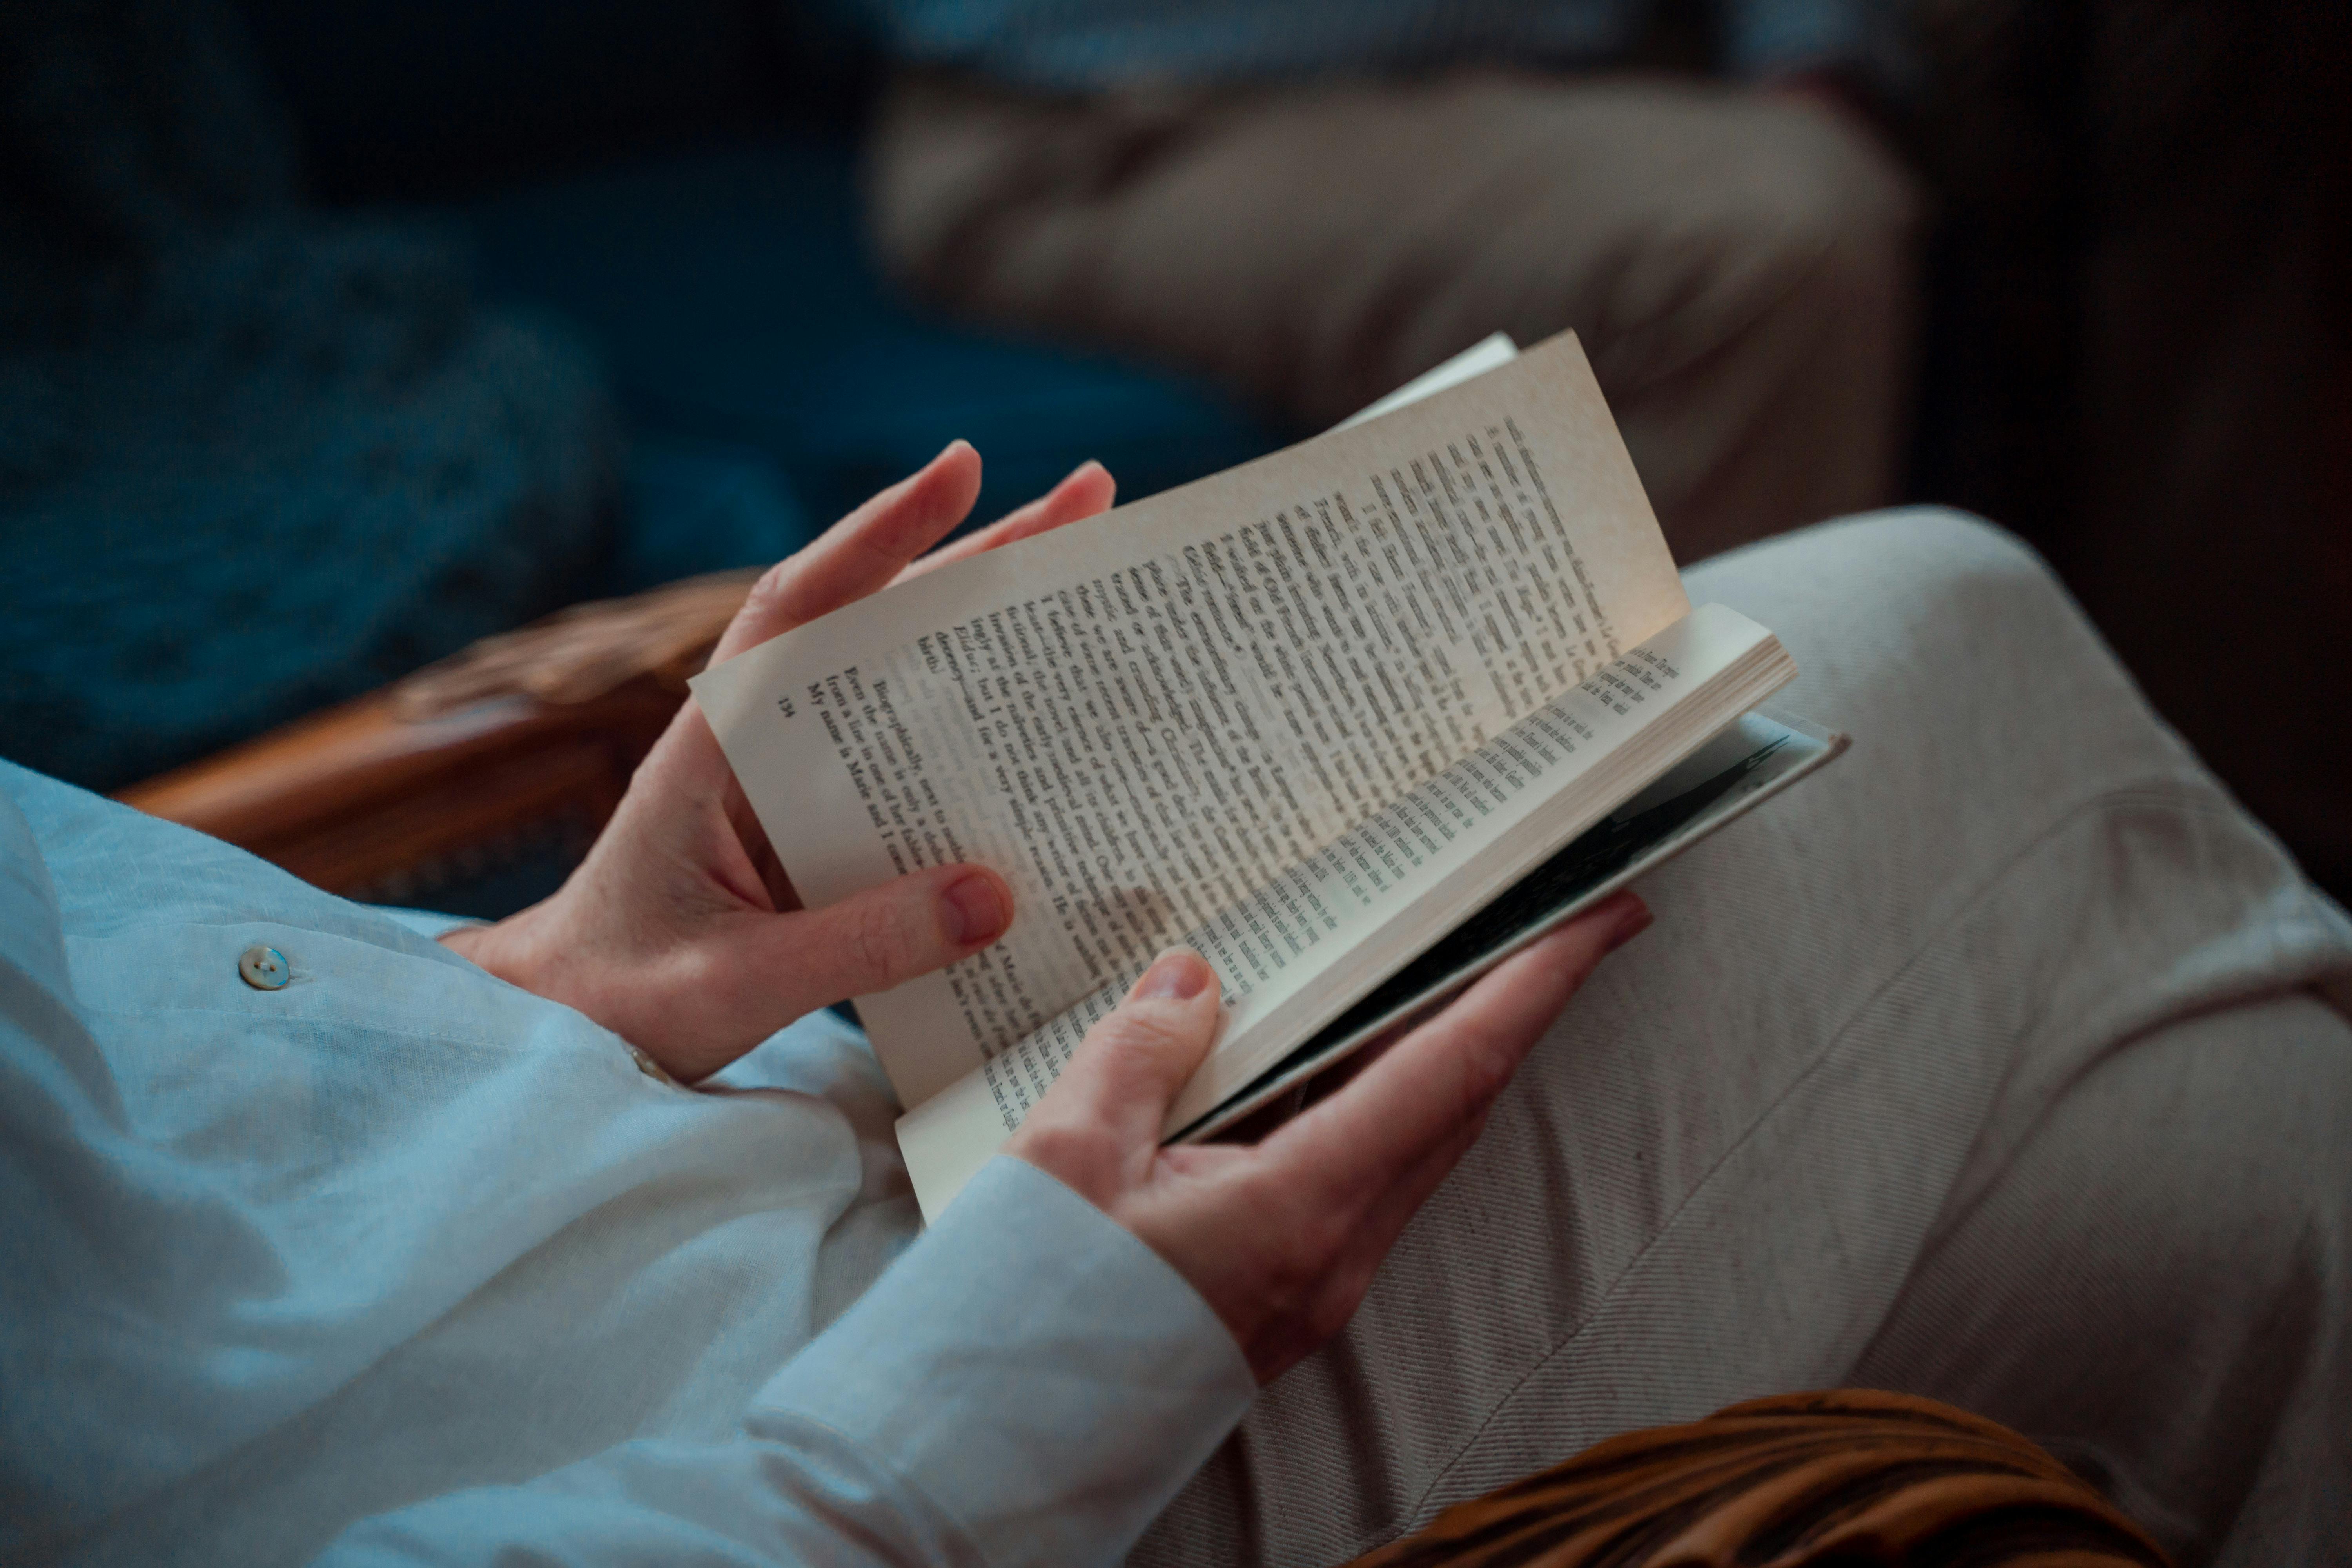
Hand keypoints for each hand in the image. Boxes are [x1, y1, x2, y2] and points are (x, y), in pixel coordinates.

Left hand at [444, 443, 1117, 1081]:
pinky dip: (976, 735)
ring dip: (987, 632)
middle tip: (1085, 497)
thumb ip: (858, 948)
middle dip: (977, 556)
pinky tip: (1046, 727)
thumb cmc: (620, 998)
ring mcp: (792, 778)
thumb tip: (996, 898)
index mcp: (711, 749)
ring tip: (1086, 578)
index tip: (959, 468)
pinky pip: (908, 765)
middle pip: (872, 620)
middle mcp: (757, 740)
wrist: (563, 1027)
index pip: (793, 609)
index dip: (875, 536)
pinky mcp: (822, 824)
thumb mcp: (733, 985)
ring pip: (898, 681)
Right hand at [1004, 891, 1651, 1382]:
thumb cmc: (1023, 1319)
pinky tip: (1334, 1069)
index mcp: (1301, 1208)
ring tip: (1444, 976)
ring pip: (1414, 1146)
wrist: (991, 1455)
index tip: (1601, 920)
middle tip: (1545, 924)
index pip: (1452, 1070)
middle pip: (1456, 1107)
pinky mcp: (1285, 1296)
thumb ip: (1141, 1052)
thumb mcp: (1065, 1155)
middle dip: (1512, 1009)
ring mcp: (1317, 1284)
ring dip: (1443, 1058)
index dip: (1535, 986)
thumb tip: (1194, 981)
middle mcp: (1335, 1254)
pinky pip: (1359, 1180)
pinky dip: (1373, 1107)